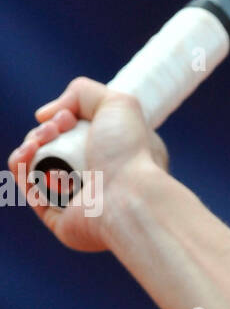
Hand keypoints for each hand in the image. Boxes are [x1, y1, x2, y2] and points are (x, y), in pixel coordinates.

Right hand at [8, 78, 168, 252]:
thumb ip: (83, 93)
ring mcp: (77, 195)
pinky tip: (25, 154)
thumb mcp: (118, 103)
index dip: (67, 117)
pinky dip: (21, 167)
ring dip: (31, 145)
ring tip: (40, 140)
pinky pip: (30, 188)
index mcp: (121, 151)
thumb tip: (46, 114)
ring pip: (39, 165)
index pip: (86, 131)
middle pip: (58, 145)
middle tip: (56, 128)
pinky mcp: (56, 215)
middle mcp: (100, 173)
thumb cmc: (129, 152)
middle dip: (47, 130)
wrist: (125, 199)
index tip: (67, 115)